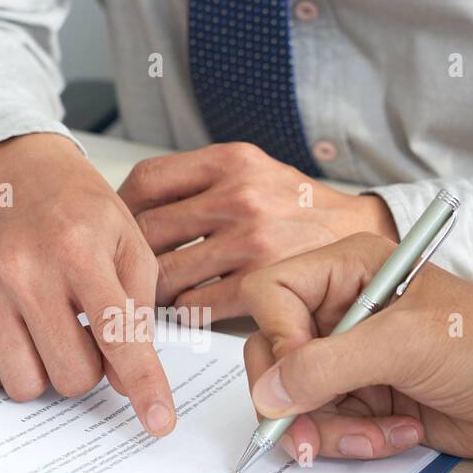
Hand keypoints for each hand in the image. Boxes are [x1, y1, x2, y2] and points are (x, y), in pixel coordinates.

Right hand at [0, 133, 174, 435]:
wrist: (17, 173)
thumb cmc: (81, 213)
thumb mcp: (131, 246)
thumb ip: (137, 314)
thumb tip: (126, 385)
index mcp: (79, 249)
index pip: (117, 336)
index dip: (144, 386)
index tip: (159, 423)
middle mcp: (25, 268)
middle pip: (71, 375)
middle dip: (89, 368)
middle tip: (86, 332)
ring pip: (25, 384)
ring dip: (47, 371)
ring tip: (52, 330)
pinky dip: (6, 366)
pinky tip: (19, 331)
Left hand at [116, 142, 397, 321]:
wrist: (359, 234)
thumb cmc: (298, 208)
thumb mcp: (253, 171)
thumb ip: (201, 183)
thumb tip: (134, 209)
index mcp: (231, 161)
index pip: (148, 179)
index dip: (120, 207)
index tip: (113, 226)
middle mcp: (239, 195)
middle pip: (149, 229)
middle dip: (127, 255)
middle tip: (119, 271)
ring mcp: (251, 240)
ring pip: (168, 273)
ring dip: (151, 291)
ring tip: (148, 296)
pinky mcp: (263, 281)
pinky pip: (199, 303)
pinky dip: (184, 311)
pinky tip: (184, 309)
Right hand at [241, 232, 472, 461]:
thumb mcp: (404, 345)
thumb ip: (328, 366)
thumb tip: (270, 393)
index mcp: (346, 270)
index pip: (271, 294)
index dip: (276, 339)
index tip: (297, 378)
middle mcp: (338, 309)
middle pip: (271, 354)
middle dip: (292, 402)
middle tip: (307, 437)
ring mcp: (345, 356)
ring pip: (292, 399)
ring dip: (329, 429)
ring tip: (380, 434)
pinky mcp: (357, 396)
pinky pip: (323, 424)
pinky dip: (354, 439)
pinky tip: (399, 432)